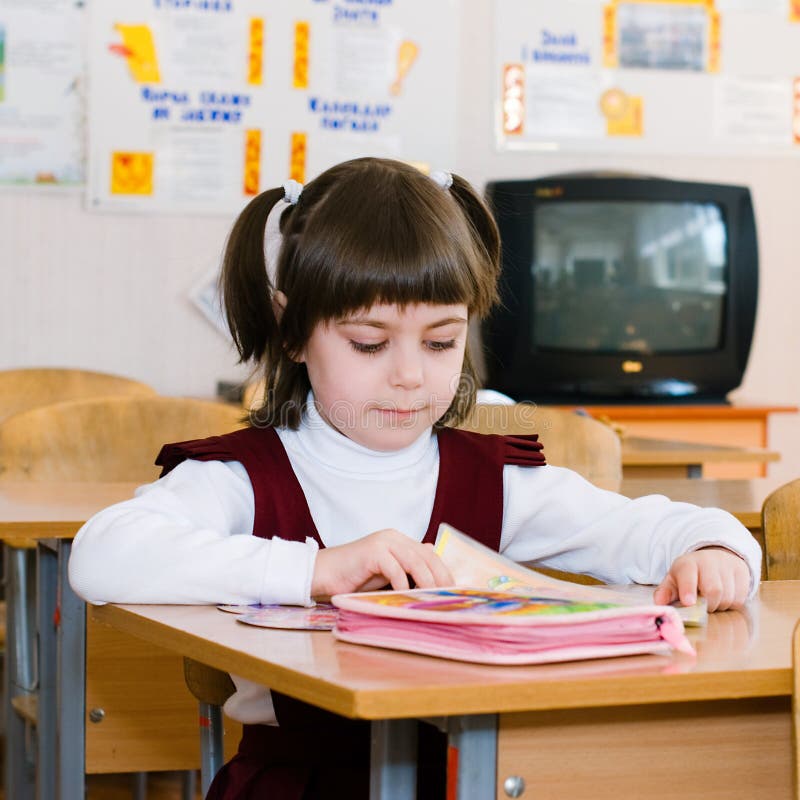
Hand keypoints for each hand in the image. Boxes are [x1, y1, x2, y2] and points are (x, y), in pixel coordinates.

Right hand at [311, 528, 453, 600]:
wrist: (324, 574)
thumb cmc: (356, 578)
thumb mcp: (388, 576)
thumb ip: (407, 574)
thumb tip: (433, 586)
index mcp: (400, 541)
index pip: (430, 555)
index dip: (444, 572)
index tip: (453, 592)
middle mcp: (394, 537)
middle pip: (427, 556)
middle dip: (440, 578)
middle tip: (449, 598)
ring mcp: (384, 542)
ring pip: (415, 561)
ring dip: (426, 582)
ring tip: (433, 600)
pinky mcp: (373, 551)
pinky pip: (395, 568)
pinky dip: (403, 584)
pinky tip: (405, 596)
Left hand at [653, 547, 750, 611]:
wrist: (714, 559)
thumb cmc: (690, 574)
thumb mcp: (674, 579)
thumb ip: (665, 591)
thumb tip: (659, 603)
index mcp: (688, 563)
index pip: (688, 574)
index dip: (688, 589)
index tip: (688, 602)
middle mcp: (709, 562)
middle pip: (713, 590)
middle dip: (707, 605)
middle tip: (702, 607)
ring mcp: (728, 567)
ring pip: (728, 597)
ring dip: (719, 606)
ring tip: (711, 601)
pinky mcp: (743, 574)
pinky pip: (740, 599)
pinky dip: (731, 605)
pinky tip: (724, 598)